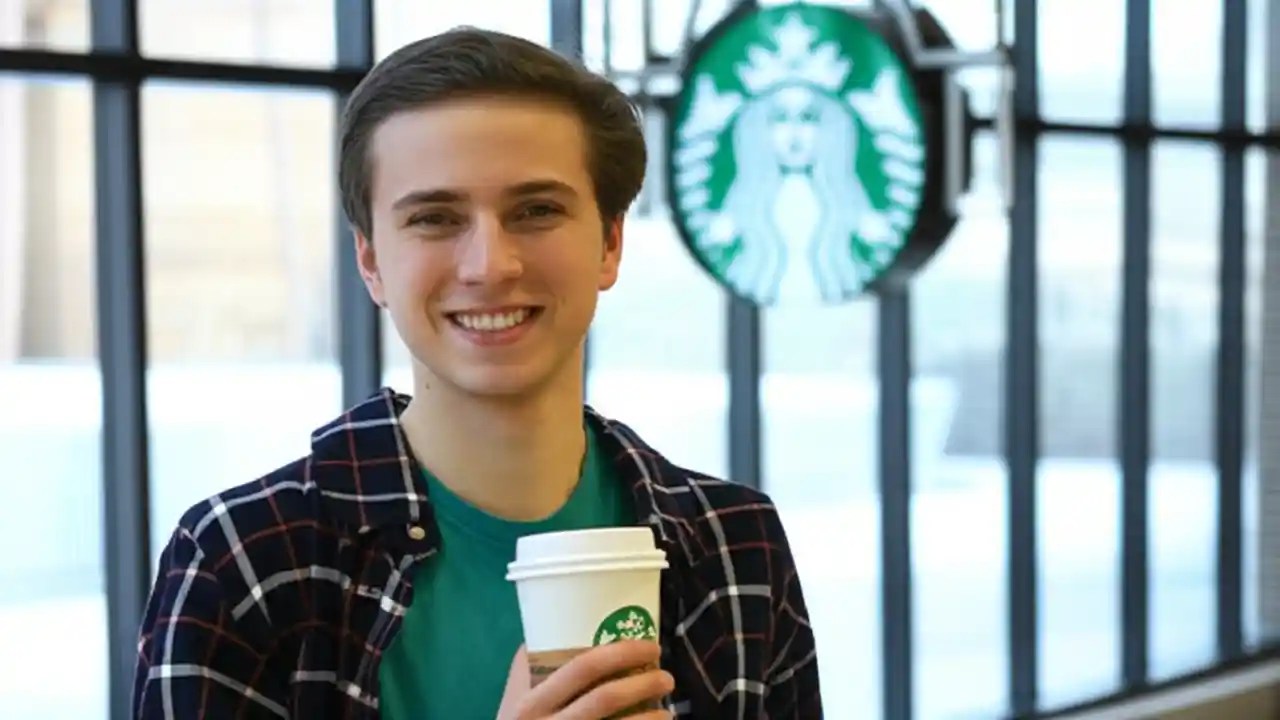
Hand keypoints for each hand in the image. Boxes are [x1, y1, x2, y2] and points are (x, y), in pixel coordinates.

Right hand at [497, 641, 673, 719]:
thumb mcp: (514, 696)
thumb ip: (532, 662)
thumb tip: (561, 622)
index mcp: (532, 700)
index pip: (583, 667)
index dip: (622, 653)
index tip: (650, 646)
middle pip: (606, 699)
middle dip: (644, 684)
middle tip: (666, 677)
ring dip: (651, 719)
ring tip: (668, 711)